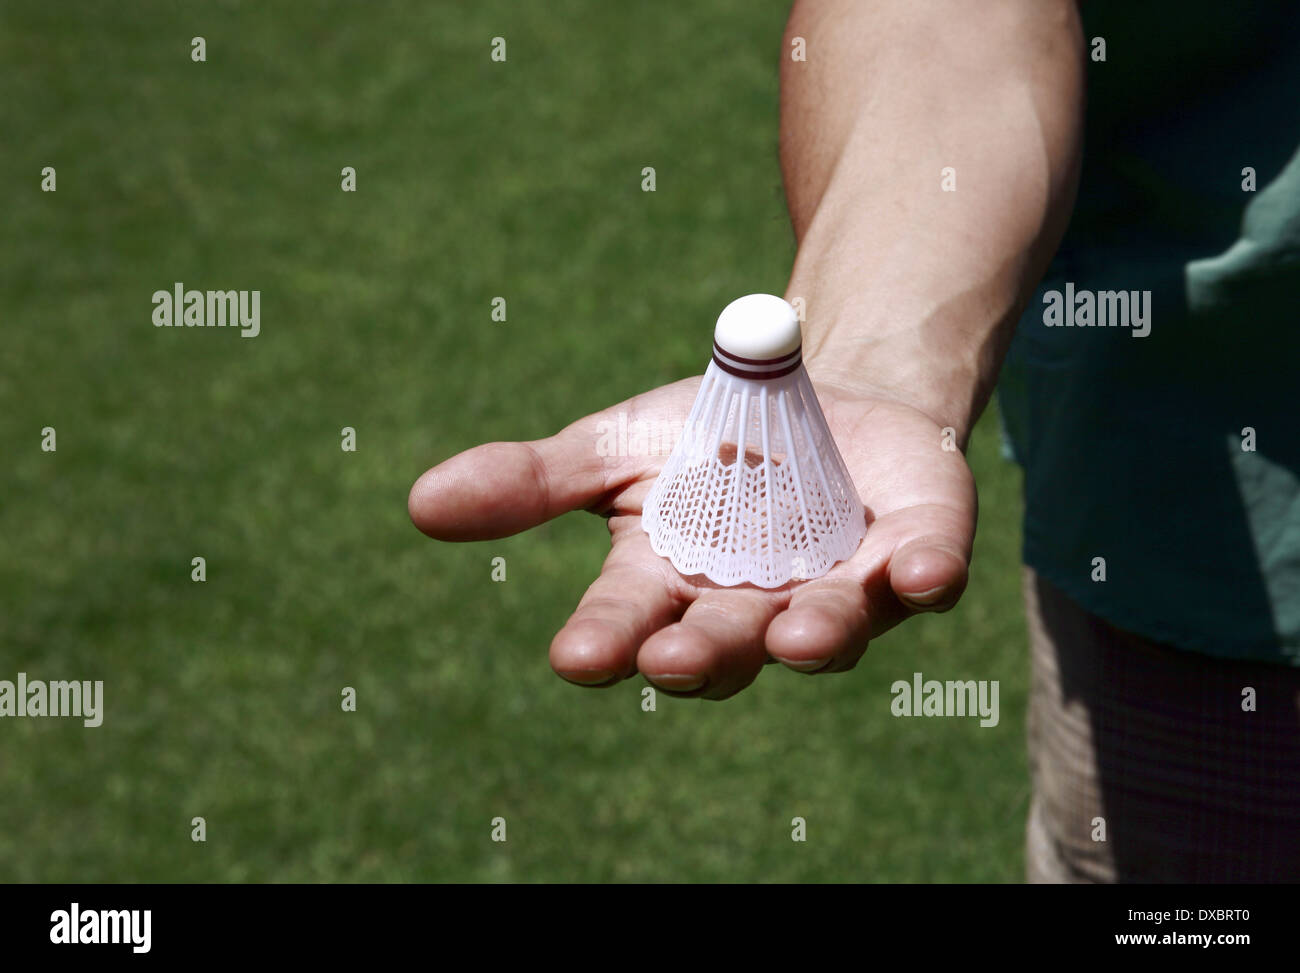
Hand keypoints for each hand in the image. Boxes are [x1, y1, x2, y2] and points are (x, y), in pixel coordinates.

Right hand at [408, 371, 975, 698]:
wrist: (817, 397)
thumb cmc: (707, 440)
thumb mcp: (614, 448)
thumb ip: (531, 482)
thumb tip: (419, 502)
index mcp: (673, 583)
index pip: (630, 622)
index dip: (606, 641)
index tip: (580, 657)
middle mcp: (753, 604)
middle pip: (725, 642)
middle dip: (701, 653)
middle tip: (672, 659)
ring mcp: (838, 585)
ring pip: (825, 626)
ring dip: (812, 634)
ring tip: (796, 636)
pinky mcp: (914, 550)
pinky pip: (925, 574)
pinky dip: (927, 577)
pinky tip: (925, 574)